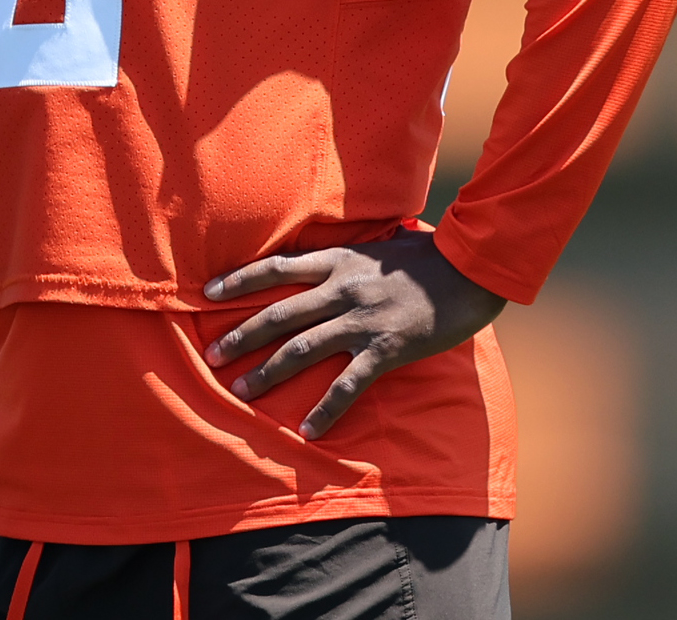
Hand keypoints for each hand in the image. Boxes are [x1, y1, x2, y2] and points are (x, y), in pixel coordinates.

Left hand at [204, 229, 505, 438]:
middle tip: (210, 355)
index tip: (208, 292)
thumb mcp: (376, 246)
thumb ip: (345, 256)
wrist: (468, 270)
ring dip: (268, 371)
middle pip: (278, 314)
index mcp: (336, 261)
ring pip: (302, 349)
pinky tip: (307, 430)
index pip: (275, 267)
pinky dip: (325, 409)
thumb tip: (322, 258)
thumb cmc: (425, 257)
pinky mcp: (385, 349)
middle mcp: (341, 289)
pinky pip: (348, 384)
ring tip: (241, 391)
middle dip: (240, 335)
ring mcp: (361, 320)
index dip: (239, 280)